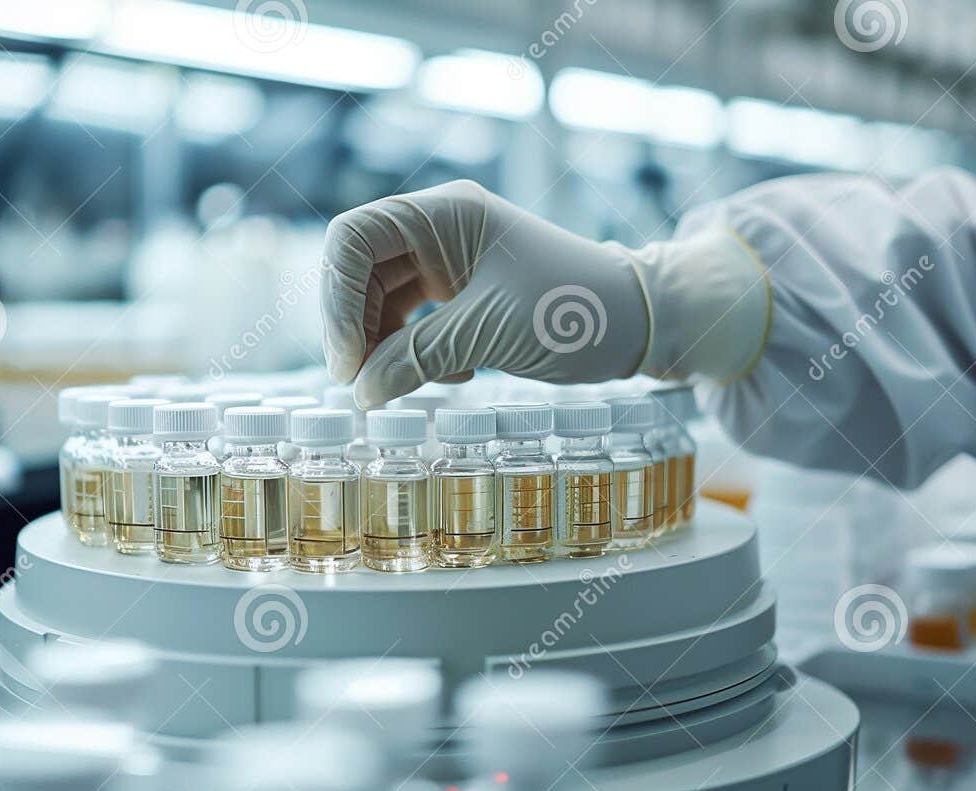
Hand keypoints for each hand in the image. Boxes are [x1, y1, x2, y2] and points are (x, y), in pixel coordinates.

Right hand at [320, 180, 652, 407]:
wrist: (638, 323)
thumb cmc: (575, 311)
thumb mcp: (489, 335)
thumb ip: (416, 358)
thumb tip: (361, 392)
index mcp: (444, 213)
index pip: (354, 238)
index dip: (337, 298)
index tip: (348, 361)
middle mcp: (438, 230)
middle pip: (359, 272)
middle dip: (354, 328)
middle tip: (360, 385)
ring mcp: (448, 262)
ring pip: (380, 302)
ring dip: (382, 348)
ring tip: (401, 386)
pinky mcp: (460, 295)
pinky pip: (410, 323)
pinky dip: (414, 355)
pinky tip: (454, 376)